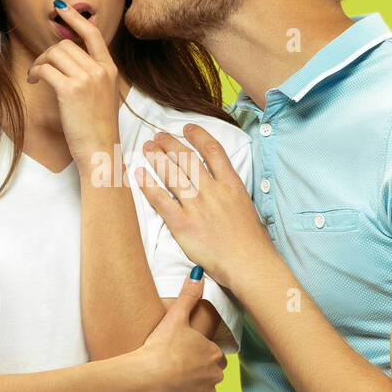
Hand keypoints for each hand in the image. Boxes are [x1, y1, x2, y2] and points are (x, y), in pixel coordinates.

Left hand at [26, 1, 122, 172]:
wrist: (101, 150)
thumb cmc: (99, 128)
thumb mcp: (104, 96)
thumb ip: (93, 76)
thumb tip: (69, 61)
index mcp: (110, 70)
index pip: (93, 34)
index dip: (75, 18)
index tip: (61, 9)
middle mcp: (100, 70)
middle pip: (66, 44)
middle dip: (48, 53)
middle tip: (41, 67)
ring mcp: (87, 78)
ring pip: (55, 54)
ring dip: (40, 62)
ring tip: (37, 75)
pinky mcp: (71, 89)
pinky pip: (46, 69)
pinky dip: (36, 72)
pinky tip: (34, 80)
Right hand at [127, 269, 225, 391]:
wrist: (147, 377)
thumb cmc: (161, 346)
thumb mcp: (175, 318)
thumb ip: (188, 296)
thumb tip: (198, 273)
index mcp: (213, 353)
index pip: (214, 355)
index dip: (199, 354)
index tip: (184, 353)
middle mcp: (215, 375)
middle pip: (211, 373)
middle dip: (198, 371)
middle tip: (177, 366)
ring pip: (204, 389)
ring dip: (194, 386)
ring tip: (173, 380)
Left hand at [135, 124, 272, 288]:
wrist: (248, 263)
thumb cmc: (252, 242)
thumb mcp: (248, 209)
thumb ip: (232, 196)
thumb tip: (224, 190)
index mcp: (231, 185)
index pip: (213, 150)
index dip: (198, 135)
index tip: (187, 128)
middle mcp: (212, 190)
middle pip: (187, 158)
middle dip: (170, 144)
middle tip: (158, 137)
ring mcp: (196, 206)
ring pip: (172, 174)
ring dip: (157, 158)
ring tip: (147, 148)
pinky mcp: (183, 224)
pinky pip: (161, 200)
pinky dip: (148, 185)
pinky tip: (139, 174)